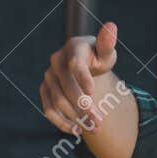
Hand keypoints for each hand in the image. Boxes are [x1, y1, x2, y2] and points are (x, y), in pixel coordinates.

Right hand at [41, 21, 120, 135]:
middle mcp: (57, 61)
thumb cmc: (97, 57)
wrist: (82, 64)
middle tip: (99, 124)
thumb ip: (107, 43)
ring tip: (94, 129)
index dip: (82, 78)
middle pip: (67, 87)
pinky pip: (49, 109)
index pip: (75, 64)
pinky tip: (77, 130)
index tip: (92, 92)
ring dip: (75, 118)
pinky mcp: (44, 90)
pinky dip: (62, 122)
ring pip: (58, 101)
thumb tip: (112, 26)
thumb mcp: (106, 52)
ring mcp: (49, 76)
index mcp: (73, 48)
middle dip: (84, 107)